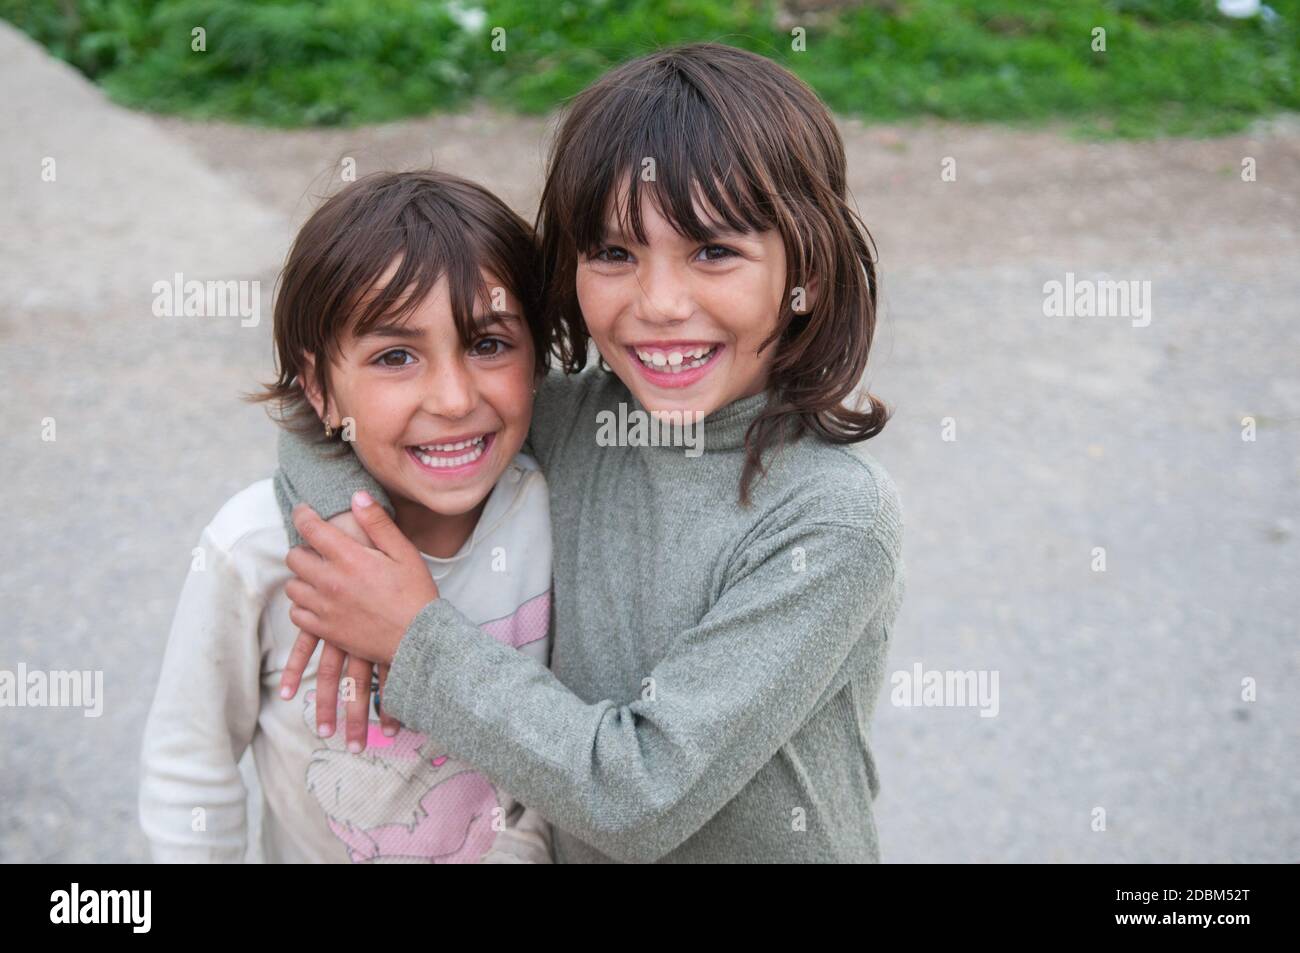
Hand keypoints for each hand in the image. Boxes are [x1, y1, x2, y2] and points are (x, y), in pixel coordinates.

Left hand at [280, 492, 437, 724]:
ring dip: (302, 578)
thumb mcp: (404, 553)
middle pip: (293, 557)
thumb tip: (357, 496)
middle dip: (303, 549)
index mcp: (349, 558)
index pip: (310, 528)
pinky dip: (303, 606)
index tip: (304, 512)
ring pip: (292, 586)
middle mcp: (330, 581)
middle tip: (319, 552)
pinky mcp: (325, 630)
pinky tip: (321, 602)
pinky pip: (297, 614)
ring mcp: (324, 608)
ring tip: (320, 578)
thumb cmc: (415, 594)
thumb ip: (378, 523)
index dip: (302, 515)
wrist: (418, 640)